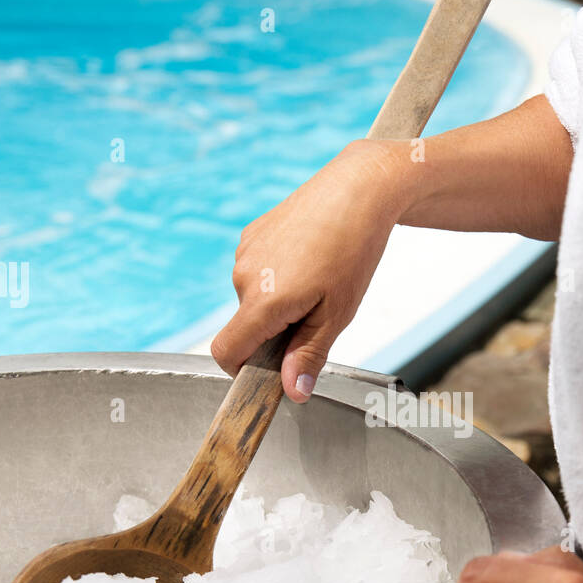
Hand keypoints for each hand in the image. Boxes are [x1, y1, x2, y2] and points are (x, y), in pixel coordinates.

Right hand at [211, 139, 410, 401]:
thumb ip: (308, 355)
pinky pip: (256, 273)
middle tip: (319, 314)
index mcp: (262, 301)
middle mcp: (243, 276)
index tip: (272, 370)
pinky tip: (309, 259)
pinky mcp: (250, 234)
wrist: (357, 189)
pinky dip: (277, 278)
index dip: (244, 371)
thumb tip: (291, 393)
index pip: (225, 353)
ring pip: (252, 299)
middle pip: (245, 327)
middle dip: (274, 333)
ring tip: (318, 280)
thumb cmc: (353, 251)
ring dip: (277, 304)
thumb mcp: (337, 314)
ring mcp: (244, 252)